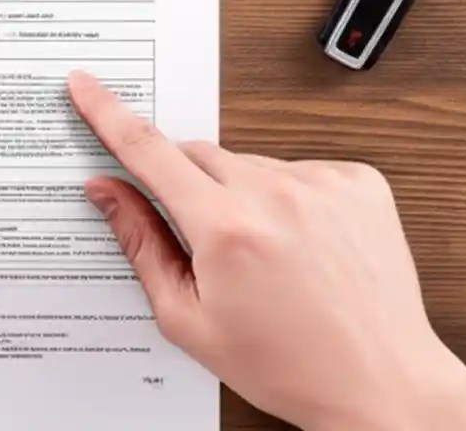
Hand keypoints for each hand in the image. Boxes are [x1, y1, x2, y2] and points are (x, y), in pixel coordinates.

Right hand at [66, 71, 465, 430]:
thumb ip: (141, 244)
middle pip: (197, 156)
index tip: (86, 85)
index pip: (148, 151)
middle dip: (186, 188)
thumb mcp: (189, 318)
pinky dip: (289, 197)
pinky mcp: (358, 181)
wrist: (379, 381)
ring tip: (267, 257)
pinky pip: (299, 170)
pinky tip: (302, 245)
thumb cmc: (287, 363)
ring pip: (249, 164)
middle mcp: (275, 194)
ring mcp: (323, 183)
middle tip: (205, 244)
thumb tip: (107, 192)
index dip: (108, 114)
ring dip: (241, 195)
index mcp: (225, 228)